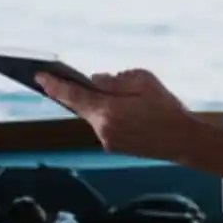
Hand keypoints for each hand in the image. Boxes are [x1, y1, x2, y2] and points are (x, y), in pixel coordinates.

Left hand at [35, 68, 202, 160]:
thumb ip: (114, 80)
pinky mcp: (115, 147)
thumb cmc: (166, 107)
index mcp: (108, 111)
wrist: (183, 141)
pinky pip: (103, 124)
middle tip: (51, 78)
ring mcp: (108, 141)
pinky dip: (104, 113)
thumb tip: (94, 81)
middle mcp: (102, 129)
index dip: (53, 84)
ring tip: (83, 87)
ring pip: (93, 116)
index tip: (38, 75)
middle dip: (68, 92)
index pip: (72, 95)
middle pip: (79, 107)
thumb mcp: (143, 81)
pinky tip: (110, 105)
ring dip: (92, 102)